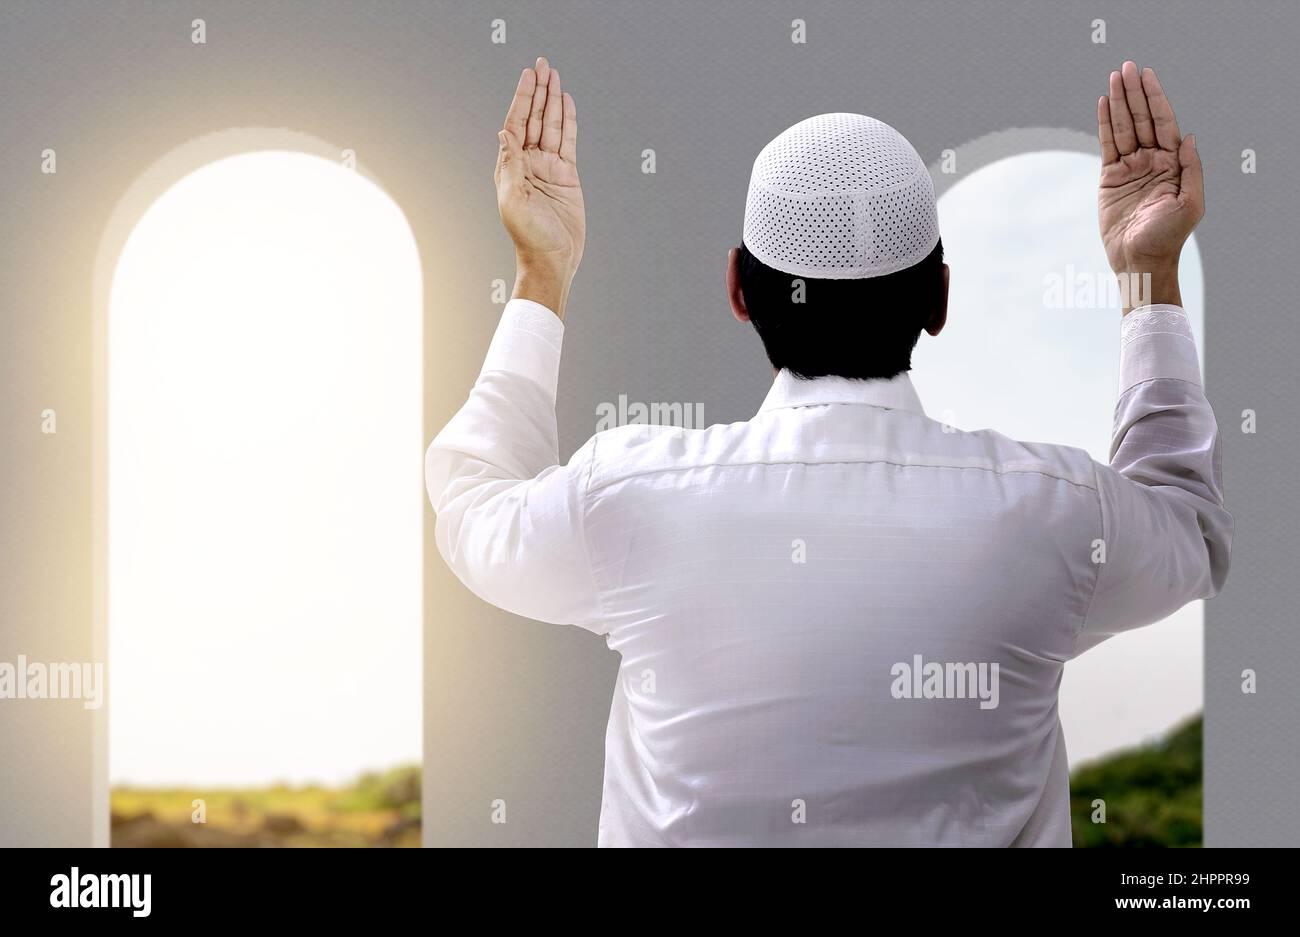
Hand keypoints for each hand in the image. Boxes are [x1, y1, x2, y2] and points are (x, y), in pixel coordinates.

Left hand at [495, 57, 583, 317]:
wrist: (553, 259)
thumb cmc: (529, 236)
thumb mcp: (513, 200)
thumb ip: (510, 165)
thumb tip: (504, 134)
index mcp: (512, 166)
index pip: (516, 124)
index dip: (522, 99)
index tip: (528, 77)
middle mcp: (529, 163)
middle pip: (534, 118)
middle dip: (538, 91)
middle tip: (543, 65)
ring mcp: (549, 168)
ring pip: (552, 126)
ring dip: (553, 101)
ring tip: (555, 76)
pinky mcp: (568, 176)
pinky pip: (568, 142)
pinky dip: (568, 122)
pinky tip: (567, 104)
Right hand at [1097, 62, 1202, 310]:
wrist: (1140, 260)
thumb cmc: (1168, 236)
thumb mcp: (1191, 203)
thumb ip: (1191, 168)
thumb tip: (1189, 136)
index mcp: (1172, 164)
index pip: (1163, 123)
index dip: (1155, 98)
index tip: (1146, 76)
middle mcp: (1151, 161)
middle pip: (1141, 119)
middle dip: (1134, 93)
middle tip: (1126, 68)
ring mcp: (1129, 169)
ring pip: (1122, 128)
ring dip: (1118, 103)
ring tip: (1113, 79)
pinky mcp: (1109, 179)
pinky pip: (1106, 146)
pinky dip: (1103, 125)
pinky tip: (1102, 104)